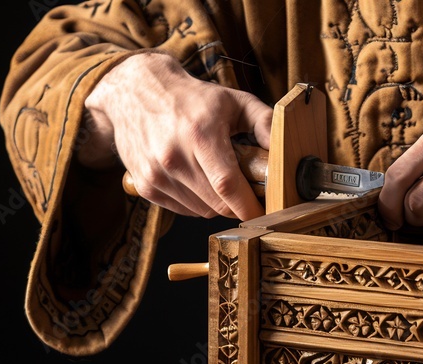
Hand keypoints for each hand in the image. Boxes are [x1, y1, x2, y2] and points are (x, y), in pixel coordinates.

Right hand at [78, 53, 271, 219]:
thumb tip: (286, 153)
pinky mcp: (146, 186)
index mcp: (199, 134)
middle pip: (218, 204)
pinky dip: (197, 202)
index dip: (249, 206)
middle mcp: (173, 157)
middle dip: (239, 204)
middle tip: (246, 188)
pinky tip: (197, 178)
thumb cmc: (191, 98)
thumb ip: (265, 124)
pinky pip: (184, 210)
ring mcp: (156, 174)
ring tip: (216, 175)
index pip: (228, 185)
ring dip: (217, 202)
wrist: (136, 92)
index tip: (265, 212)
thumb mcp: (233, 101)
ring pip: (202, 211)